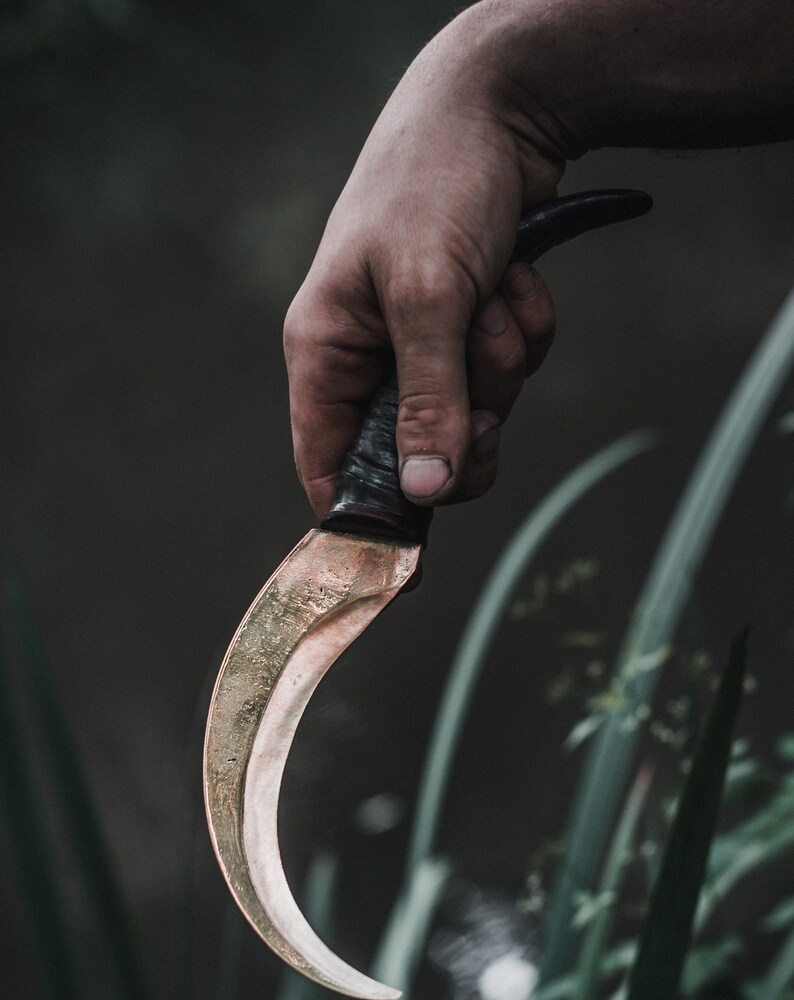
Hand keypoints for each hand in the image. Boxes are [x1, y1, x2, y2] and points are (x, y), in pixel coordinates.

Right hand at [284, 5, 564, 517]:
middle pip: (417, 452)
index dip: (365, 518)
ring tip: (496, 297)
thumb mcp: (428, 297)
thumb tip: (427, 493)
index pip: (326, 465)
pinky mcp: (470, 326)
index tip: (408, 569)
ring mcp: (424, 343)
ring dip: (503, 365)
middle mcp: (370, 356)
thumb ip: (429, 402)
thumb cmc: (435, 185)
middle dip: (466, 422)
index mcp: (326, 351)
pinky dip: (523, 331)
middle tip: (485, 393)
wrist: (501, 108)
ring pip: (473, 413)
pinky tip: (515, 279)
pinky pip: (507, 371)